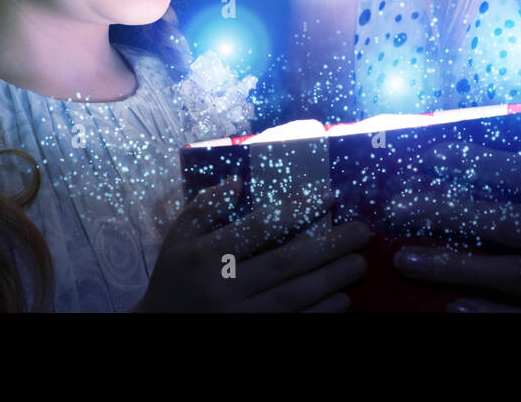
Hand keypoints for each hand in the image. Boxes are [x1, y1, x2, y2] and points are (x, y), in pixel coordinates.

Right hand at [132, 178, 370, 311]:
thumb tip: (239, 181)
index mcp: (205, 256)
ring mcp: (238, 318)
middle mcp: (223, 288)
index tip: (329, 195)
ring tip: (359, 263)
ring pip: (293, 298)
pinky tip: (342, 301)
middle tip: (362, 232)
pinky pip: (292, 326)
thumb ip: (205, 207)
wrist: (158, 331)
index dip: (297, 209)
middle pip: (285, 264)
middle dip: (328, 246)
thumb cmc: (174, 279)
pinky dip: (319, 315)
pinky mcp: (250, 338)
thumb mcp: (177, 239)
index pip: (259, 227)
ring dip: (331, 280)